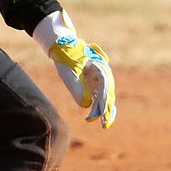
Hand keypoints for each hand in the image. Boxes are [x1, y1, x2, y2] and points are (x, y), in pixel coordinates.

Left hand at [32, 11, 116, 128]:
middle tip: (104, 124)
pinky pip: (99, 95)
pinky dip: (98, 105)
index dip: (104, 101)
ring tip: (104, 124)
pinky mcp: (94, 81)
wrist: (63, 47)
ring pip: (105, 95)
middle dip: (107, 109)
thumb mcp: (68, 72)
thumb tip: (85, 105)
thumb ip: (76, 87)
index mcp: (99, 66)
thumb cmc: (65, 57)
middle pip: (108, 92)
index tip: (102, 113)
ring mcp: (99, 77)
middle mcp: (102, 72)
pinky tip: (97, 117)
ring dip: (104, 109)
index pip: (105, 86)